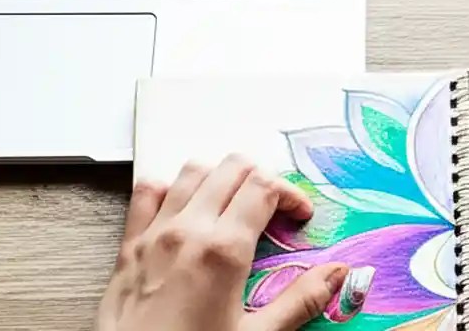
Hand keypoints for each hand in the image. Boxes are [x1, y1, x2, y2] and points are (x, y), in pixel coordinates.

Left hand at [98, 155, 348, 330]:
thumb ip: (301, 301)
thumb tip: (338, 272)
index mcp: (224, 249)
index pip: (266, 187)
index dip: (291, 194)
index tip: (300, 216)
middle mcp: (189, 229)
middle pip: (233, 167)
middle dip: (262, 179)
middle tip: (273, 209)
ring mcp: (155, 232)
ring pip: (193, 170)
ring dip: (220, 178)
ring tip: (234, 205)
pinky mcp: (130, 243)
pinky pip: (149, 190)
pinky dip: (172, 188)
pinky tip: (185, 209)